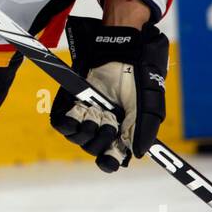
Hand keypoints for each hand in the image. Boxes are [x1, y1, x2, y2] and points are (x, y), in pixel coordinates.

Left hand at [50, 16, 168, 171]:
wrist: (121, 50)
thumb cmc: (139, 76)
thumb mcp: (148, 105)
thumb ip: (144, 130)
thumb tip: (136, 154)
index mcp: (124, 129)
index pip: (113, 155)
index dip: (109, 161)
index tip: (108, 160)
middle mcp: (104, 124)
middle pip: (94, 148)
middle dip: (101, 140)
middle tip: (110, 122)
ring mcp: (88, 113)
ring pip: (79, 138)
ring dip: (86, 131)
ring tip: (96, 115)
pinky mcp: (74, 102)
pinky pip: (63, 123)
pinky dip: (68, 123)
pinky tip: (80, 112)